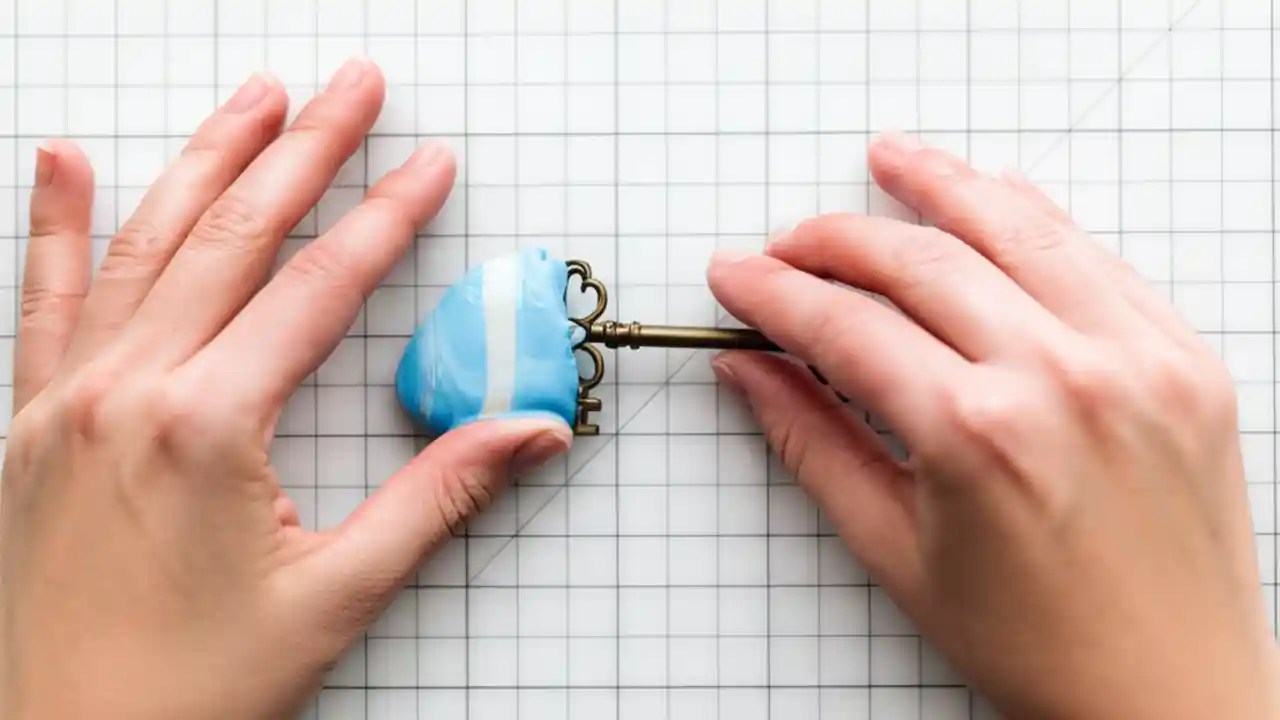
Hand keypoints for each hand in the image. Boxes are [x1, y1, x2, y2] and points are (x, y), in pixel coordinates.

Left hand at [1, 60, 570, 718]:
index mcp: (210, 426)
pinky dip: (54, 225)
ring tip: (257, 94)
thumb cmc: (187, 690)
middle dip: (307, 149)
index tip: (430, 163)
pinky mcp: (32, 420)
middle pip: (237, 235)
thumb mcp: (333, 597)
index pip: (322, 288)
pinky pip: (45, 299)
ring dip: (207, 159)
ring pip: (146, 245)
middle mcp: (130, 390)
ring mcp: (69, 398)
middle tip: (356, 82)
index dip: (388, 218)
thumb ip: (438, 498)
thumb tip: (533, 433)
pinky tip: (58, 161)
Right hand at [708, 133, 1279, 718]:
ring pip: (1016, 227)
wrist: (1171, 695)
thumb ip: (811, 442)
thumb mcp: (896, 550)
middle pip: (920, 259)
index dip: (774, 292)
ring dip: (941, 185)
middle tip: (789, 241)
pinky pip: (1095, 257)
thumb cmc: (1038, 646)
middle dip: (835, 237)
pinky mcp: (1184, 357)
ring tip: (891, 159)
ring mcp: (1135, 357)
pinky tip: (992, 201)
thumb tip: (749, 370)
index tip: (737, 276)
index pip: (844, 325)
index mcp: (977, 436)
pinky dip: (1033, 219)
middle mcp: (1062, 377)